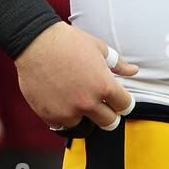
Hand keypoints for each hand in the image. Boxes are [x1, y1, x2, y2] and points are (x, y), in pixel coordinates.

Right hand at [14, 23, 137, 132]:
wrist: (35, 42)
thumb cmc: (69, 42)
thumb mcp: (98, 48)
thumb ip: (118, 63)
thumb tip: (133, 71)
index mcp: (104, 85)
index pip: (125, 106)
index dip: (123, 102)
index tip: (118, 100)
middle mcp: (88, 102)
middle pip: (109, 122)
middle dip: (109, 114)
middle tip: (102, 105)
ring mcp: (68, 111)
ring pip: (85, 126)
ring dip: (84, 116)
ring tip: (76, 100)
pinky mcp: (50, 115)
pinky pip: (62, 125)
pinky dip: (63, 117)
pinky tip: (60, 102)